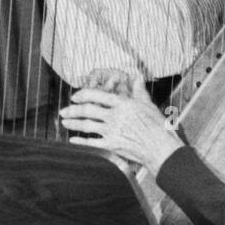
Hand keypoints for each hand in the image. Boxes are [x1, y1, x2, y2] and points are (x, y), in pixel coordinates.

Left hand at [59, 87, 183, 173]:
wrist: (160, 148)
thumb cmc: (157, 126)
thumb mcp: (148, 104)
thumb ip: (139, 89)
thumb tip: (137, 76)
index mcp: (122, 104)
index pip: (97, 95)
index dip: (83, 95)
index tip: (75, 96)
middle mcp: (115, 116)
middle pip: (88, 111)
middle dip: (72, 110)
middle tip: (63, 111)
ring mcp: (112, 131)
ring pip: (87, 126)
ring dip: (73, 124)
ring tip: (64, 122)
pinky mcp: (112, 145)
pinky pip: (92, 143)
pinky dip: (81, 141)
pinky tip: (73, 140)